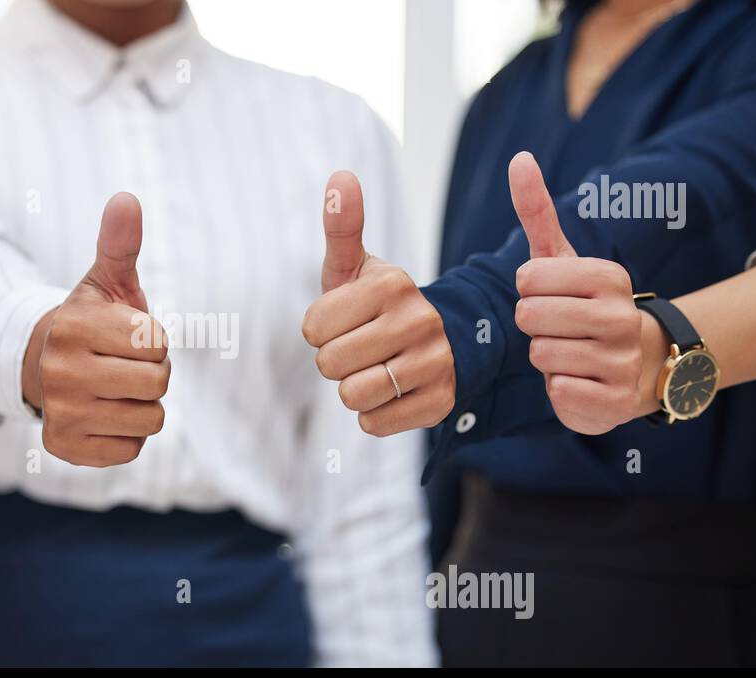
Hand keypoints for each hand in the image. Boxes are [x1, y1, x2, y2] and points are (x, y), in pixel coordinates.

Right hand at [21, 192, 169, 466]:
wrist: (44, 368)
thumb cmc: (91, 323)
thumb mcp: (106, 280)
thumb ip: (120, 242)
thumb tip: (127, 198)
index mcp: (74, 325)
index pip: (157, 343)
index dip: (153, 340)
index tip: (127, 337)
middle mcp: (60, 370)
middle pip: (159, 382)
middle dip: (153, 373)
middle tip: (124, 365)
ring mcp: (60, 412)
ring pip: (151, 419)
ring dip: (143, 405)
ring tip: (115, 389)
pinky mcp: (64, 447)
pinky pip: (131, 449)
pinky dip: (128, 435)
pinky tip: (104, 415)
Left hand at [301, 171, 454, 435]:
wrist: (442, 340)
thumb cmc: (379, 303)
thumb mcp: (356, 265)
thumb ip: (342, 226)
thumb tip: (340, 176)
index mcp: (392, 285)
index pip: (313, 328)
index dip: (319, 330)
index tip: (343, 321)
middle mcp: (418, 322)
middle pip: (330, 364)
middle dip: (334, 360)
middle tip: (358, 347)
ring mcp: (434, 364)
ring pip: (352, 396)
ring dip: (352, 389)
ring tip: (373, 368)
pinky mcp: (439, 403)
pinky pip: (373, 424)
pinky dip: (373, 414)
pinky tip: (390, 392)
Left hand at [508, 151, 655, 433]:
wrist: (639, 367)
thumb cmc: (585, 306)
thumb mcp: (563, 258)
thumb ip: (537, 211)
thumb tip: (519, 157)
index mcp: (609, 276)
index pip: (529, 278)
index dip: (530, 291)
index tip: (553, 295)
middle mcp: (622, 316)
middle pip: (530, 317)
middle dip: (534, 325)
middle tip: (559, 328)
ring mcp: (622, 361)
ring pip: (540, 355)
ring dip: (546, 358)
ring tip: (572, 353)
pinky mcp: (614, 402)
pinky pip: (558, 391)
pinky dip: (561, 389)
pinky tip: (582, 381)